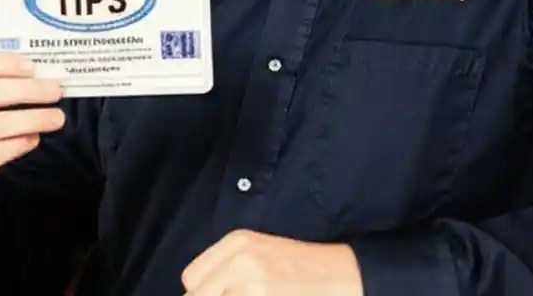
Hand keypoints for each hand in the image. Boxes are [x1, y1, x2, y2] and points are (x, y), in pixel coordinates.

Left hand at [181, 229, 362, 295]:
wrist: (341, 276)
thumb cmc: (302, 269)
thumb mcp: (259, 254)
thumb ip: (225, 269)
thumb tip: (195, 293)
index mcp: (237, 242)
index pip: (190, 278)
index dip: (203, 294)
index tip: (222, 294)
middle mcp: (240, 260)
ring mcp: (252, 285)